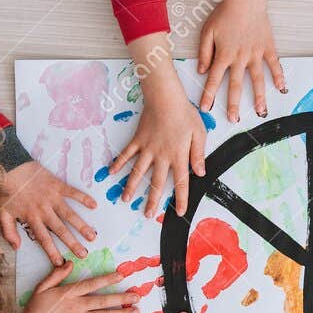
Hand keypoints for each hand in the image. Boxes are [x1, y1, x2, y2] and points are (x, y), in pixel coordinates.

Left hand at [0, 161, 97, 263]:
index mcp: (32, 218)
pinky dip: (83, 198)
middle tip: (84, 254)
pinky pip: (72, 192)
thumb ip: (9, 232)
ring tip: (93, 236)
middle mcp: (44, 210)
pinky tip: (94, 205)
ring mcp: (52, 197)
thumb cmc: (6, 191)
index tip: (61, 263)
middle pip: (60, 230)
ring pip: (69, 214)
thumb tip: (16, 248)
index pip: (44, 239)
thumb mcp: (3, 213)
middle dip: (73, 243)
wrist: (9, 167)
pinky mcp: (57, 185)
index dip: (52, 252)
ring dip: (82, 225)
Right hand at [20, 263, 138, 312]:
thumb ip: (56, 275)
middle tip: (137, 296)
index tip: (121, 275)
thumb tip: (69, 263)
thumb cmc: (36, 309)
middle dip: (121, 297)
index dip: (107, 279)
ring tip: (136, 311)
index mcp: (69, 293)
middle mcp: (78, 306)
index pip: (91, 284)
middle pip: (103, 301)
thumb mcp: (42, 288)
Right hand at [109, 82, 206, 218]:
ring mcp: (147, 149)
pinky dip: (118, 163)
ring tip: (125, 200)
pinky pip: (126, 154)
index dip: (181, 198)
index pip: (181, 182)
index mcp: (178, 156)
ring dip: (130, 186)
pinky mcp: (137, 140)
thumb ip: (198, 155)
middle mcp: (161, 156)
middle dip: (151, 200)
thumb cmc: (185, 114)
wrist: (166, 97)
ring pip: (137, 172)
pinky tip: (111, 172)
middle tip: (146, 215)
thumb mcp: (199, 134)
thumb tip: (200, 173)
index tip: (180, 212)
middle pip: (156, 182)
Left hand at [198, 0, 284, 122]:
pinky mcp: (268, 47)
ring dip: (259, 97)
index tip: (206, 109)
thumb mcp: (207, 31)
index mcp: (224, 54)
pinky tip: (283, 89)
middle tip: (233, 120)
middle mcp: (240, 57)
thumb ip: (204, 52)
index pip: (214, 79)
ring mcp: (256, 53)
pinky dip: (279, 77)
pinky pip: (274, 64)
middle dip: (233, 104)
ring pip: (257, 79)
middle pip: (236, 85)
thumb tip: (202, 71)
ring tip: (260, 112)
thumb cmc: (224, 13)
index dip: (209, 95)